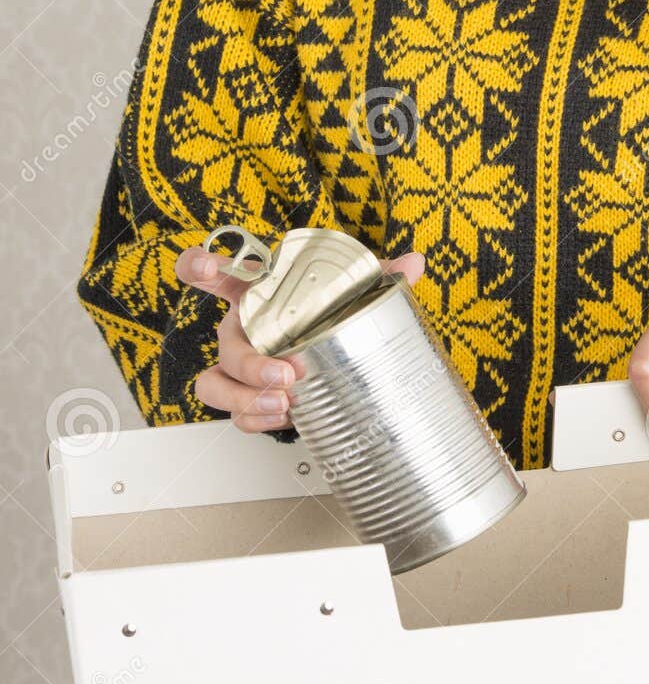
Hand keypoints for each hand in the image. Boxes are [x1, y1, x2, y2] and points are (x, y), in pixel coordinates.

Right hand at [175, 242, 425, 431]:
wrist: (327, 354)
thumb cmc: (324, 314)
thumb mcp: (350, 291)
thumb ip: (378, 276)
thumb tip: (413, 264)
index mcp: (257, 293)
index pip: (217, 271)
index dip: (200, 266)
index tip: (206, 271)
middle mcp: (240, 328)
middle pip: (223, 343)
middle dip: (250, 363)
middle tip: (285, 373)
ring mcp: (238, 366)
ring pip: (216, 384)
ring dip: (247, 397)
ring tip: (283, 404)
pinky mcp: (246, 399)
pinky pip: (236, 413)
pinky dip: (256, 420)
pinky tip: (284, 419)